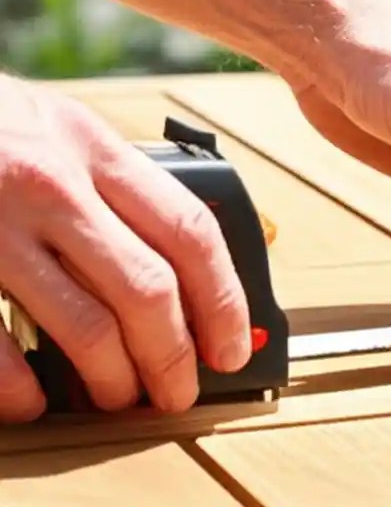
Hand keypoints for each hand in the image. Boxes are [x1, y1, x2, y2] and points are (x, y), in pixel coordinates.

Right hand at [0, 75, 250, 421]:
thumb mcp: (62, 128)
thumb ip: (114, 181)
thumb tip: (180, 263)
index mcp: (94, 148)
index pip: (189, 231)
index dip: (224, 299)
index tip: (232, 345)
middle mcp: (52, 184)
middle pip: (147, 288)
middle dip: (173, 355)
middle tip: (178, 390)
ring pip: (84, 323)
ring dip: (111, 377)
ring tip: (118, 398)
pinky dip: (18, 383)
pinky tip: (33, 400)